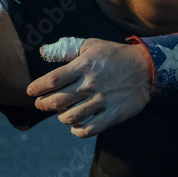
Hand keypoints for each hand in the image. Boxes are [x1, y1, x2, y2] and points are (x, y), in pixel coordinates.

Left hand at [27, 38, 151, 137]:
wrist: (146, 67)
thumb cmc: (114, 54)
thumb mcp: (90, 45)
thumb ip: (65, 48)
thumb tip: (42, 52)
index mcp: (83, 66)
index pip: (52, 80)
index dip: (37, 87)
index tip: (31, 91)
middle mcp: (91, 84)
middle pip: (57, 101)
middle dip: (44, 104)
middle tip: (41, 104)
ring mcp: (102, 100)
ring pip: (71, 117)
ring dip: (61, 117)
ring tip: (60, 113)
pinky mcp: (113, 114)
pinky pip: (90, 130)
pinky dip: (78, 131)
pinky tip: (75, 127)